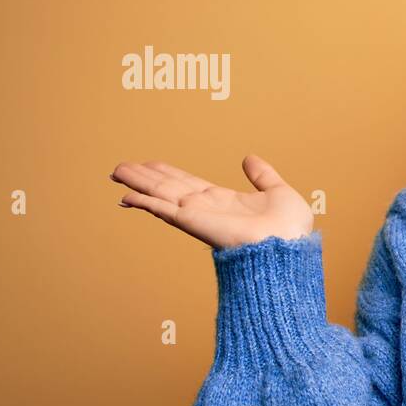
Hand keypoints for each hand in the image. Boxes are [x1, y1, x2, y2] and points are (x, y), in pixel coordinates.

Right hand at [110, 155, 314, 249]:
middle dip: (145, 176)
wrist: (288, 247)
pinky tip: (125, 196)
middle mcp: (206, 208)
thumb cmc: (289, 229)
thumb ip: (262, 175)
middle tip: (121, 166)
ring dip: (137, 183)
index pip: (189, 183)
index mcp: (224, 201)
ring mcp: (198, 216)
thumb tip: (249, 158)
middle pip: (168, 187)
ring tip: (116, 172)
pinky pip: (163, 209)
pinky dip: (144, 202)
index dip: (169, 173)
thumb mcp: (278, 192)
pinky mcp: (193, 222)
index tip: (151, 163)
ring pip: (160, 194)